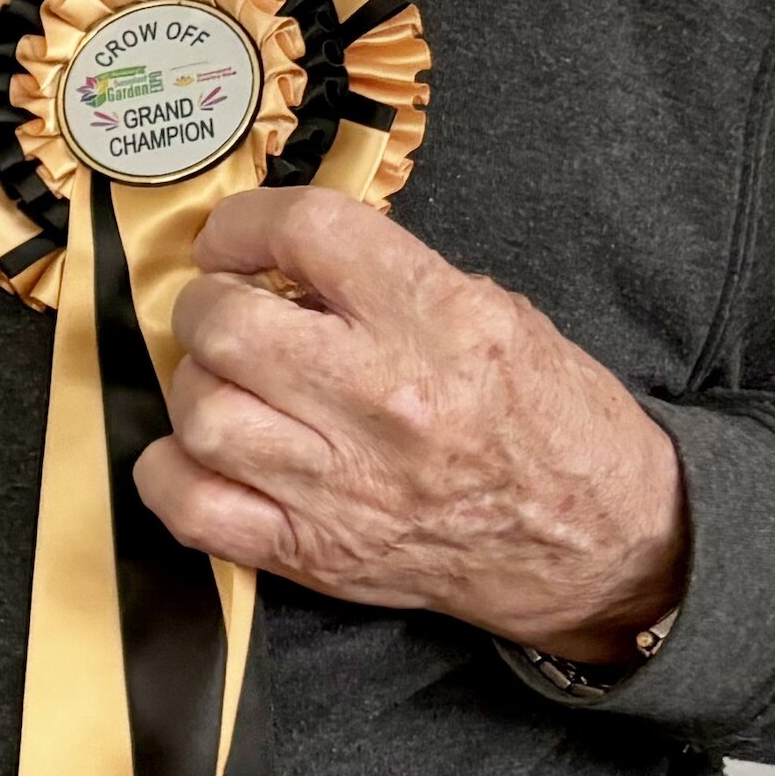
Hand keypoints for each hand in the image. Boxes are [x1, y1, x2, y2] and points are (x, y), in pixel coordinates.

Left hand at [139, 186, 688, 656]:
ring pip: (201, 413)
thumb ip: (392, 278)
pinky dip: (172, 475)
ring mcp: (344, 483)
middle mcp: (385, 398)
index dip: (244, 224)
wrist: (602, 542)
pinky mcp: (316, 551)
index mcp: (439, 321)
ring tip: (229, 384)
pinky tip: (204, 454)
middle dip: (208, 307)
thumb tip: (288, 260)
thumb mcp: (498, 313)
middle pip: (226, 327)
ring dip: (196, 388)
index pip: (305, 232)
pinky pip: (190, 507)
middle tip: (226, 312)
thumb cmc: (551, 423)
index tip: (233, 241)